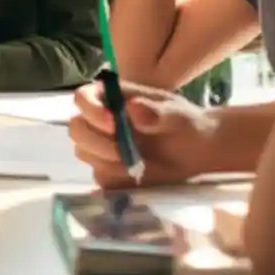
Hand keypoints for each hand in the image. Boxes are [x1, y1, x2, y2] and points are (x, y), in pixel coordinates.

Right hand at [69, 81, 218, 187]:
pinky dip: (117, 178)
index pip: (82, 98)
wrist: (198, 152)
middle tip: (124, 152)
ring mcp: (101, 146)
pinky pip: (100, 176)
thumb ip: (157, 111)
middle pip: (76, 129)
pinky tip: (138, 175)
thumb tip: (133, 108)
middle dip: (96, 142)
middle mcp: (99, 120)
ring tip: (138, 163)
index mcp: (111, 97)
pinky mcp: (108, 171)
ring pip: (84, 153)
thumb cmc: (185, 124)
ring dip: (108, 161)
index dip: (91, 110)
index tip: (113, 123)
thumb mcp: (177, 115)